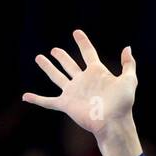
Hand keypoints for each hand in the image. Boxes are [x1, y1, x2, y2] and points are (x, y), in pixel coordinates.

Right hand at [23, 29, 141, 155]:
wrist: (113, 122)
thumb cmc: (122, 103)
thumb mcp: (129, 81)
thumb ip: (128, 64)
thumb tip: (127, 47)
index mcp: (97, 73)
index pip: (88, 53)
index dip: (83, 42)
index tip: (76, 32)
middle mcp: (83, 81)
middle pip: (70, 65)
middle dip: (62, 57)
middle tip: (55, 50)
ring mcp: (74, 92)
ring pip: (57, 77)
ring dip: (48, 68)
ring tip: (39, 58)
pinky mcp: (66, 104)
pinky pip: (48, 101)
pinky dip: (36, 99)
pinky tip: (25, 96)